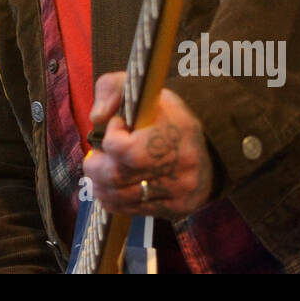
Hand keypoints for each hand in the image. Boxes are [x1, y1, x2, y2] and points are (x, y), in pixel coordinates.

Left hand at [81, 72, 213, 219]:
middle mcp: (180, 165)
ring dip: (99, 184)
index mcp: (174, 132)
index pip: (124, 149)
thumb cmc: (164, 115)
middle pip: (116, 177)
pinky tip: (112, 185)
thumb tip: (96, 118)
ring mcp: (178, 191)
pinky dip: (113, 199)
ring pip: (120, 198)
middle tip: (96, 155)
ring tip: (100, 169)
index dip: (111, 138)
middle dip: (95, 166)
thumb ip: (111, 90)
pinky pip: (131, 211)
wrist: (204, 145)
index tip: (117, 126)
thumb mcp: (142, 89)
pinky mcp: (175, 209)